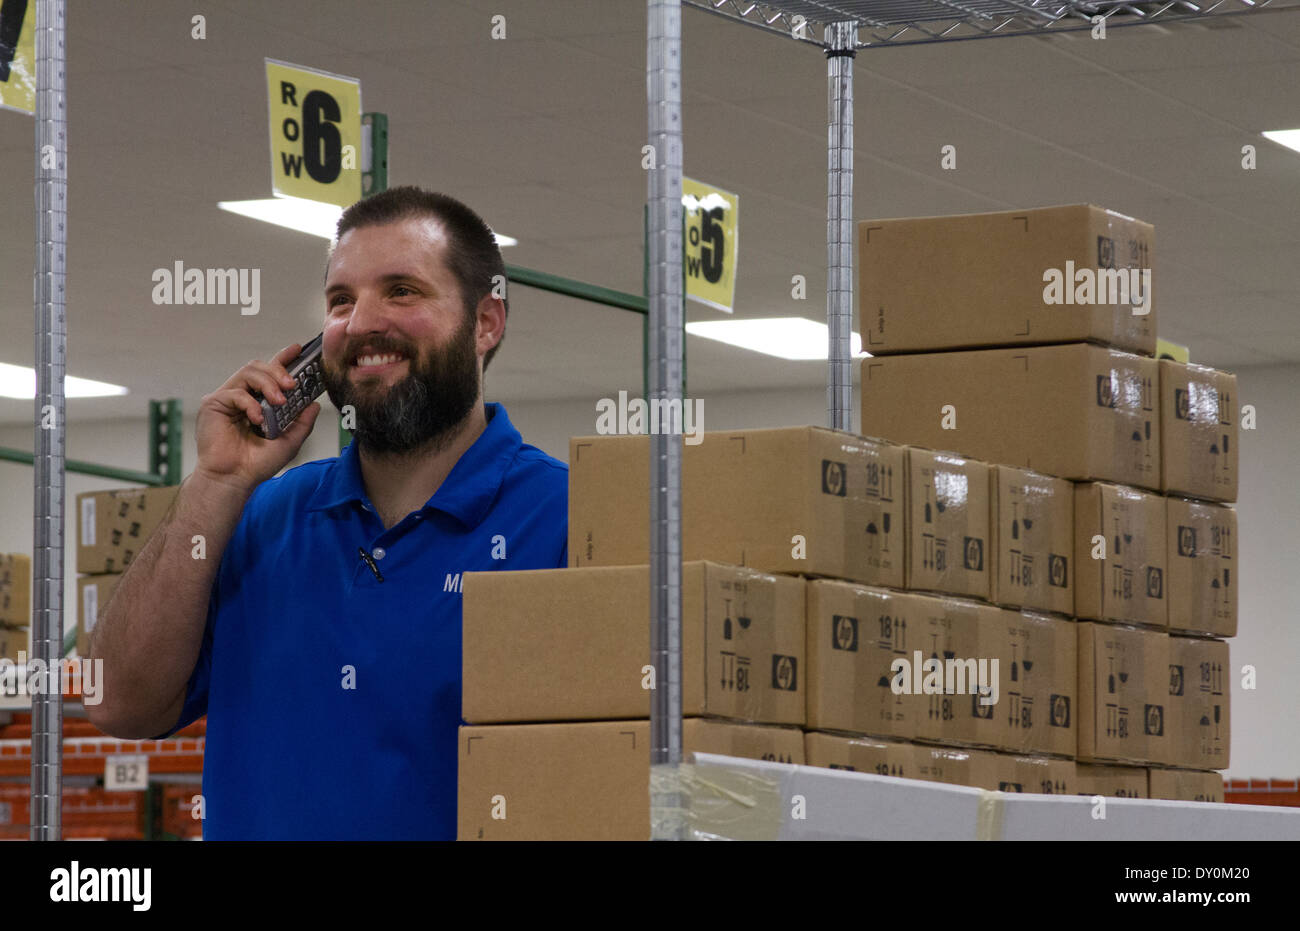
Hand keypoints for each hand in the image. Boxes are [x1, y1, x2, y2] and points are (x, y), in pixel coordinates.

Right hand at [195, 343, 322, 492]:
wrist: (235, 480)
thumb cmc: (257, 463)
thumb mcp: (290, 441)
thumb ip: (303, 422)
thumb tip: (315, 403)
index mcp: (258, 401)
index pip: (270, 373)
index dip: (283, 358)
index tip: (298, 349)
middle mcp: (242, 396)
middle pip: (258, 366)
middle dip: (278, 371)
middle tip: (291, 384)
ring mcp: (227, 399)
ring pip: (248, 372)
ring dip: (268, 383)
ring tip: (279, 401)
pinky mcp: (213, 404)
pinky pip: (235, 393)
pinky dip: (251, 404)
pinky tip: (258, 419)